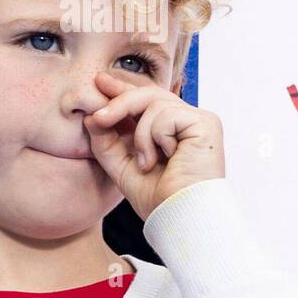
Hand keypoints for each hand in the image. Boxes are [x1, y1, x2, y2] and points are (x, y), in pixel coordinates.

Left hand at [83, 71, 225, 220]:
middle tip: (97, 117)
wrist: (179, 215)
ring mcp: (198, 120)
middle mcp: (185, 121)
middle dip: (118, 102)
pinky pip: (166, 114)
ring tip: (147, 162)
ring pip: (153, 104)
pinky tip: (166, 158)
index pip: (144, 100)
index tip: (99, 81)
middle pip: (148, 94)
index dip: (121, 89)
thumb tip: (92, 116)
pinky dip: (155, 137)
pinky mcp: (206, 123)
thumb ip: (106, 140)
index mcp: (168, 130)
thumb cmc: (156, 197)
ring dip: (140, 136)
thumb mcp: (120, 165)